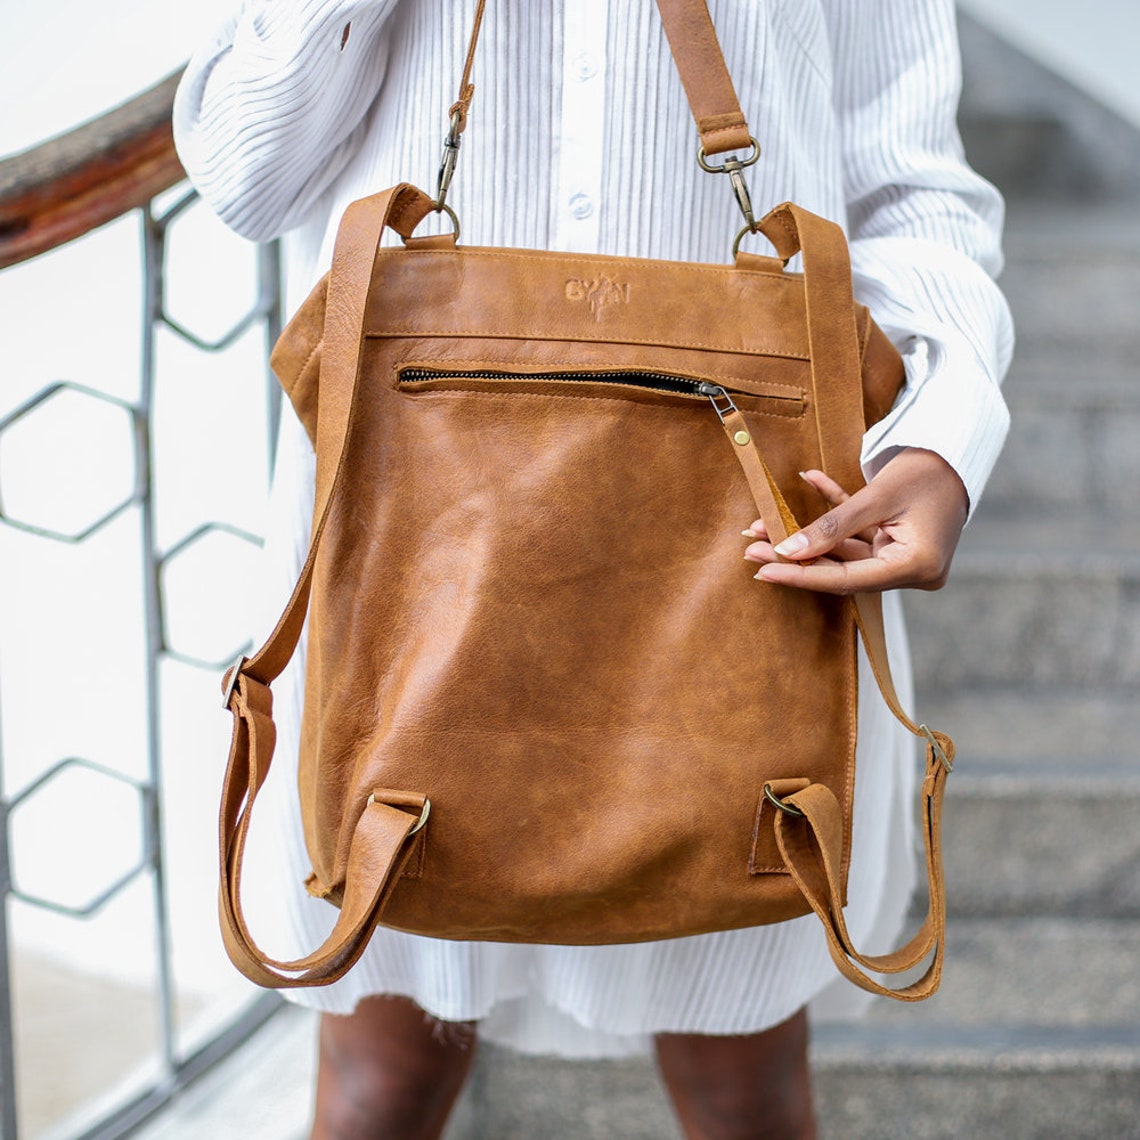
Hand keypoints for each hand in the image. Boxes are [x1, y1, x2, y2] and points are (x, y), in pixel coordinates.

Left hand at [742, 448, 968, 594]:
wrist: (961, 448)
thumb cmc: (931, 468)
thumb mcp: (878, 495)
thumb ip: (834, 525)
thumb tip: (789, 551)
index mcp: (917, 566)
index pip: (849, 579)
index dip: (804, 575)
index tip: (765, 569)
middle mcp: (912, 570)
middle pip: (843, 570)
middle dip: (798, 558)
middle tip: (754, 549)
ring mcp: (904, 558)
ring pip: (844, 553)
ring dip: (807, 538)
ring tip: (764, 527)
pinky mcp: (897, 543)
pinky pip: (856, 534)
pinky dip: (833, 514)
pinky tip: (810, 484)